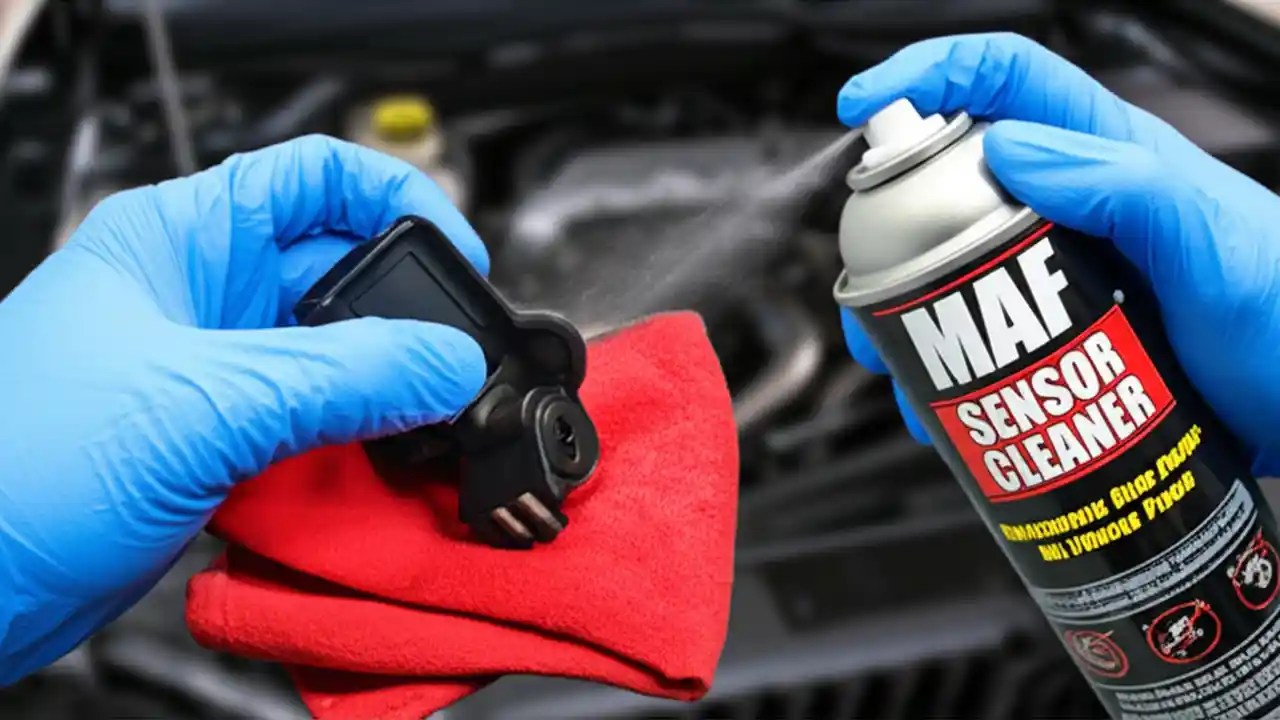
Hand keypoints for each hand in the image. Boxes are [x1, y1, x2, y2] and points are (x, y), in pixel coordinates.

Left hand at [0, 135, 488, 682]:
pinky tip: (379, 468)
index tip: (459, 253)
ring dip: (386, 389)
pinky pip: (315, 425)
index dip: (397, 198)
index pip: (314, 177)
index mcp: (182, 239)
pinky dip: (356, 445)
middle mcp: (204, 297)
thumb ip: (342, 377)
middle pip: (338, 274)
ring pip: (335, 358)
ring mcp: (215, 371)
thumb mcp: (202, 400)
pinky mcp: (222, 441)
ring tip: (427, 419)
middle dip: (404, 314)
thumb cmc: (12, 464)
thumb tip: (446, 363)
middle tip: (453, 359)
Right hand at [835, 32, 1279, 476]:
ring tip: (897, 358)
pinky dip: (944, 374)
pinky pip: (978, 342)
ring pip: (952, 269)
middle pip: (951, 181)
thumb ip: (1125, 186)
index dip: (927, 75)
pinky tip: (940, 408)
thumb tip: (1009, 148)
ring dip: (906, 310)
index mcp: (1107, 155)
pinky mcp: (1058, 340)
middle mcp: (1072, 206)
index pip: (1002, 78)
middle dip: (890, 218)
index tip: (862, 105)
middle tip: (869, 269)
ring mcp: (1061, 274)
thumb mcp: (1210, 240)